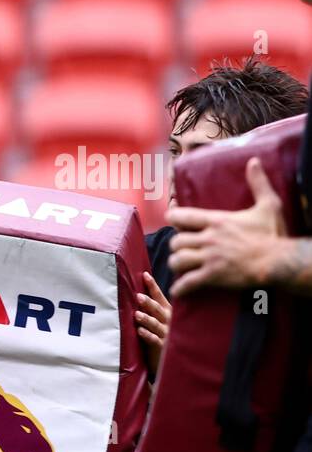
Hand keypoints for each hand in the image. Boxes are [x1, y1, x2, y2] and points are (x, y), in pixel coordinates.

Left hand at [134, 271, 170, 375]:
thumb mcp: (159, 319)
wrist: (171, 358)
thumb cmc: (162, 335)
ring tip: (137, 314)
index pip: (160, 296)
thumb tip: (139, 291)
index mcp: (168, 312)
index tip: (145, 275)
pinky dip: (147, 335)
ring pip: (156, 324)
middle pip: (158, 310)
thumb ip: (153, 308)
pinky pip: (154, 340)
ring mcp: (167, 333)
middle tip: (138, 296)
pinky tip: (140, 331)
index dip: (152, 286)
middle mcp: (169, 321)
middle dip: (149, 303)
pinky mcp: (163, 347)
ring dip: (146, 319)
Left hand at [166, 157, 286, 297]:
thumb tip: (254, 161)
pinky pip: (187, 283)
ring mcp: (209, 258)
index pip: (181, 217)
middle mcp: (208, 238)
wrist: (278, 261)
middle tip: (183, 249)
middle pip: (176, 241)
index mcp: (216, 221)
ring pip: (177, 261)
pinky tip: (179, 290)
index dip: (173, 219)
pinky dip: (180, 288)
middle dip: (177, 246)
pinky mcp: (212, 276)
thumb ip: (258, 183)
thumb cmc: (273, 234)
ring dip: (177, 264)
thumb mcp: (268, 205)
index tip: (174, 221)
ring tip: (181, 266)